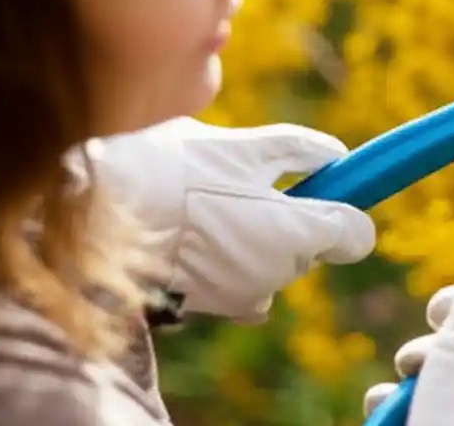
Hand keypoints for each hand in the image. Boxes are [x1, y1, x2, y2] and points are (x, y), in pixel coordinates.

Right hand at [86, 117, 375, 323]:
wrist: (98, 212)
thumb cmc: (175, 170)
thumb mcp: (244, 146)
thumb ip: (300, 150)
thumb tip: (336, 154)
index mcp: (296, 231)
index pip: (355, 235)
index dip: (345, 210)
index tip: (329, 191)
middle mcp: (277, 272)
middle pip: (309, 248)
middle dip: (292, 220)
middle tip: (246, 188)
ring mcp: (243, 295)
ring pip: (272, 265)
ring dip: (258, 242)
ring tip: (209, 208)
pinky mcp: (210, 308)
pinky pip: (241, 287)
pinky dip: (231, 265)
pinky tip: (197, 238)